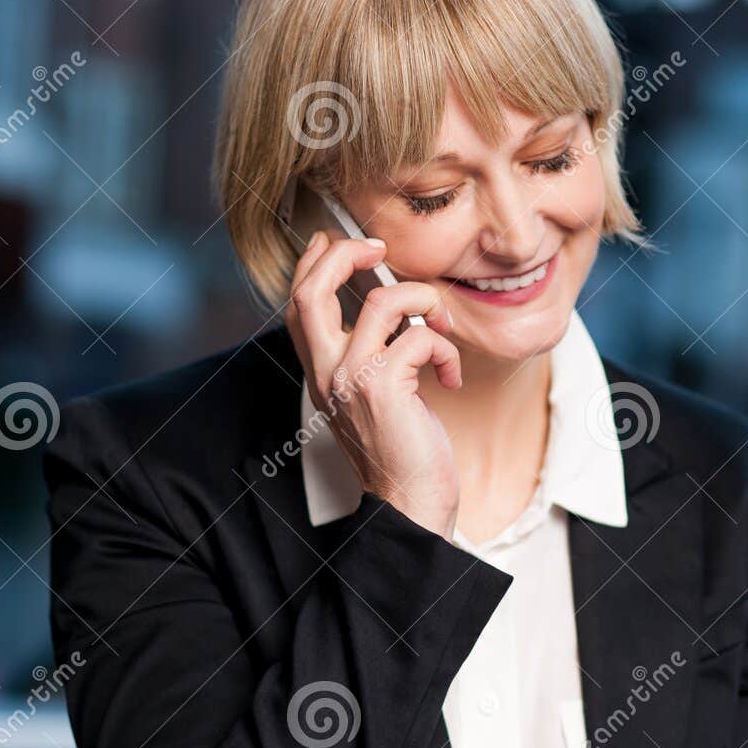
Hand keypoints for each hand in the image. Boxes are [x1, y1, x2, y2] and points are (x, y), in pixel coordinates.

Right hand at [285, 229, 461, 537]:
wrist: (409, 502)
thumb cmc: (401, 449)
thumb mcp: (371, 394)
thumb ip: (367, 351)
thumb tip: (388, 302)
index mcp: (320, 369)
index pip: (297, 297)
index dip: (318, 259)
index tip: (353, 245)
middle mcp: (326, 371)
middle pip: (311, 287)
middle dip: (348, 253)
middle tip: (382, 250)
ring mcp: (351, 378)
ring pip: (382, 301)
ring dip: (424, 301)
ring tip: (440, 322)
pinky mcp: (383, 388)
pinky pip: (420, 336)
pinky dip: (446, 349)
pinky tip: (450, 375)